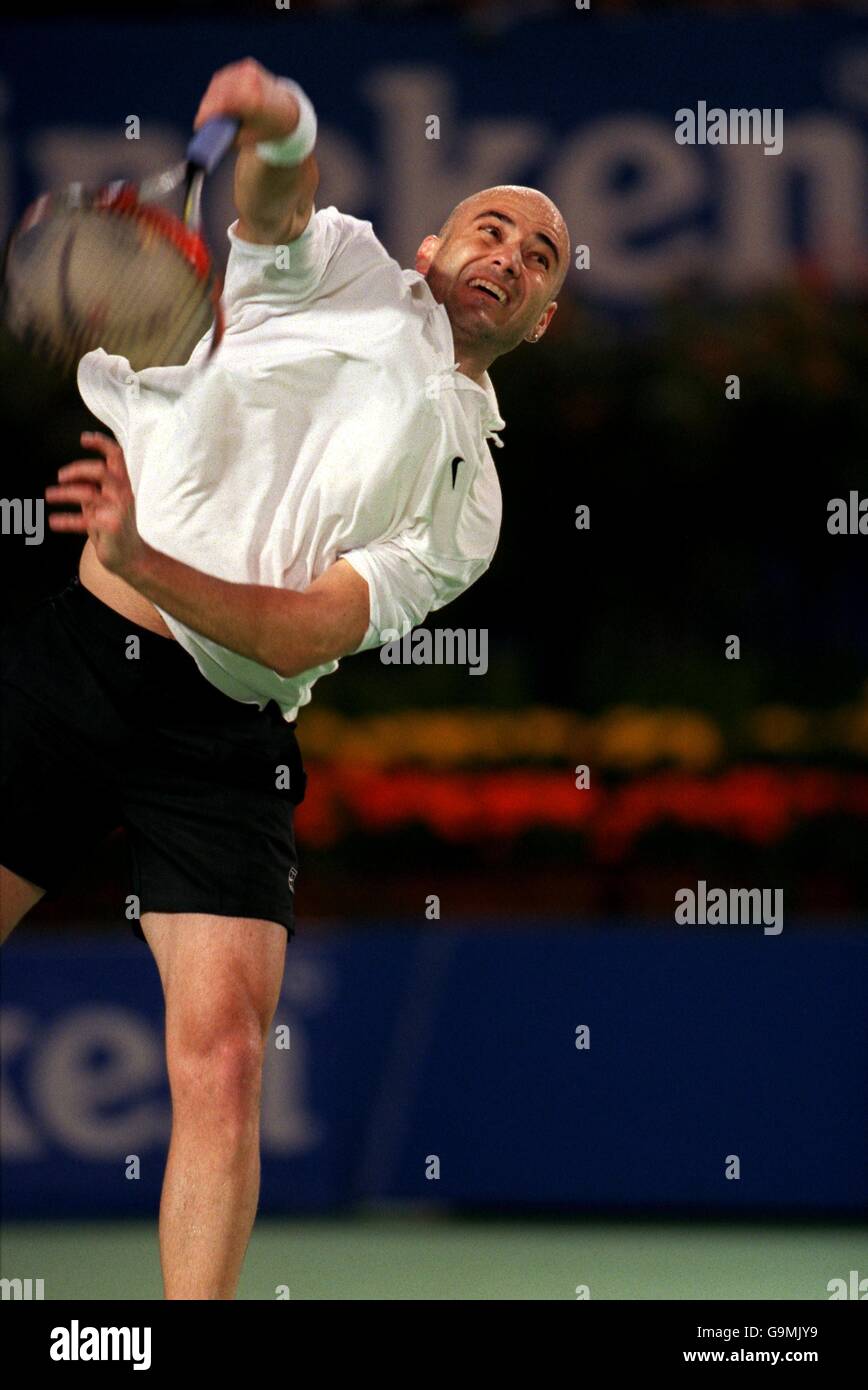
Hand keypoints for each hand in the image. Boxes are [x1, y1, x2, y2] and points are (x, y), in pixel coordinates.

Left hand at [46, 432, 146, 579]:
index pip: (117, 456)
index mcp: (125, 484)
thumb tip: (72, 476)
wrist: (133, 559)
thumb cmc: (117, 530)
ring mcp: (118, 510)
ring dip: (63, 493)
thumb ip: (93, 490)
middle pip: (100, 471)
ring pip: (86, 494)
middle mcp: (124, 494)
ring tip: (49, 495)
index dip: (101, 444)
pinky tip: (53, 522)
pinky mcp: (109, 527)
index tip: (83, 439)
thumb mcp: (105, 505)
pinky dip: (65, 520)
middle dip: (76, 470)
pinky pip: (82, 520)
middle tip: (60, 476)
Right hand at [193, 57, 299, 147]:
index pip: (222, 105)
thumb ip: (226, 135)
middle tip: (202, 123)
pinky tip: (220, 100)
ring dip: (211, 99)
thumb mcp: (248, 138)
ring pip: (219, 85)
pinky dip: (219, 89)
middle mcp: (252, 81)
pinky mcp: (246, 66)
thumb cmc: (266, 128)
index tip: (198, 126)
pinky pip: (225, 78)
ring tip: (211, 113)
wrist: (288, 110)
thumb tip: (204, 130)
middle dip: (208, 108)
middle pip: (218, 94)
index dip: (207, 115)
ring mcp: (248, 70)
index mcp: (254, 101)